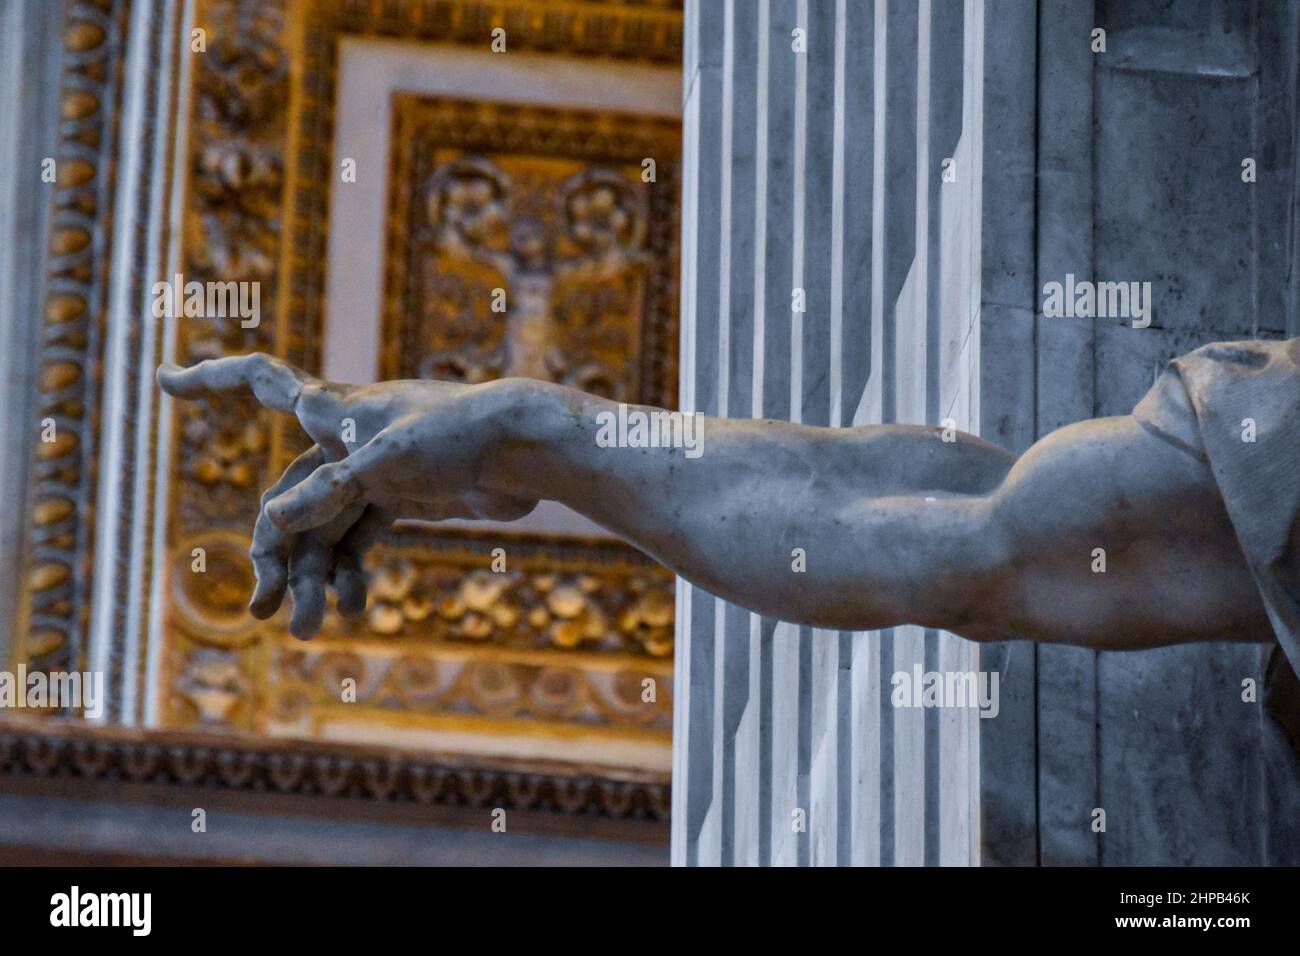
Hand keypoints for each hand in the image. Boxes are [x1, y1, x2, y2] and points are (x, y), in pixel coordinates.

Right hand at [158, 353, 537, 636]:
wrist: (527, 451)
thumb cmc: (459, 435)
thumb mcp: (388, 462)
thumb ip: (331, 490)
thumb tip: (275, 519)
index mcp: (333, 409)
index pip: (261, 382)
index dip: (211, 380)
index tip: (163, 379)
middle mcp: (345, 437)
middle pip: (289, 497)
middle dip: (275, 554)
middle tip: (266, 611)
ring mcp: (373, 470)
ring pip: (324, 528)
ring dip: (312, 576)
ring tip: (306, 629)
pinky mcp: (404, 498)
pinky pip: (358, 538)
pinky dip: (349, 570)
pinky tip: (350, 605)